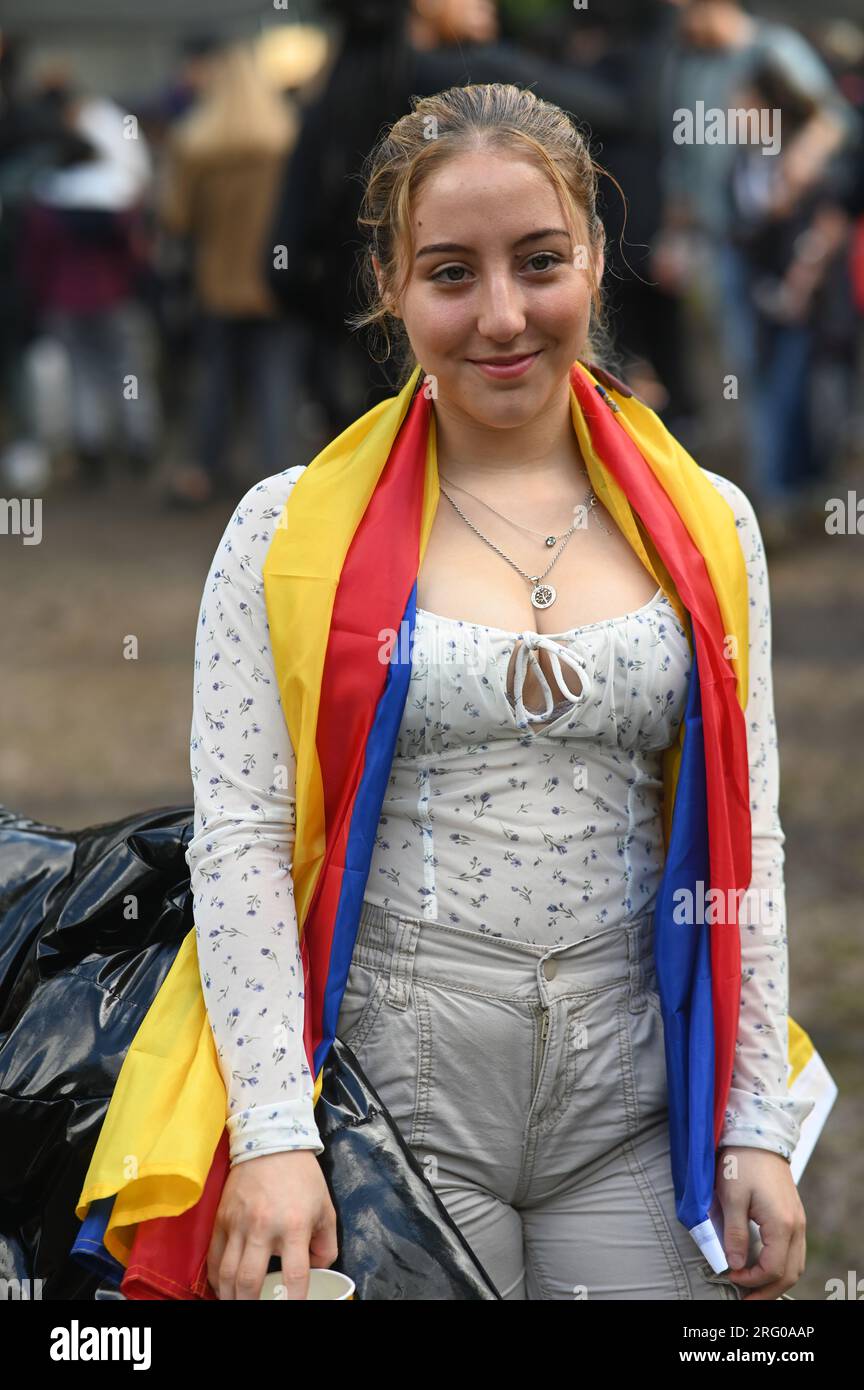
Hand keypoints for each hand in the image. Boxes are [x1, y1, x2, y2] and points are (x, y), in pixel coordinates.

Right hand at [207, 1149, 337, 1300]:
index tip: (293, 1307)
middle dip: (252, 1304)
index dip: (294, 1299)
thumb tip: (316, 1269)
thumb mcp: (325, 1208)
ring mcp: (238, 1224)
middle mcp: (263, 1227)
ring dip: (231, 1297)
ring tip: (237, 1304)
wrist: (270, 1142)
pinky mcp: (222, 1219)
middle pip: (250, 1281)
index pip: (295, 1274)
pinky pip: (214, 1257)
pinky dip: (216, 1279)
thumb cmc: (302, 1177)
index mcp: (294, 1225)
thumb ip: (326, 1244)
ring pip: (227, 1274)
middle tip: (256, 1310)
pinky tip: (223, 1287)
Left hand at [715, 1146, 806, 1299]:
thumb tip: (734, 1264)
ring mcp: (798, 1221)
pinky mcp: (793, 1216)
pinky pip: (793, 1251)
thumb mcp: (732, 1197)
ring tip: (753, 1287)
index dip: (751, 1280)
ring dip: (775, 1280)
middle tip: (745, 1298)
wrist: (758, 1135)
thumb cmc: (742, 1162)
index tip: (731, 1277)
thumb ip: (735, 1234)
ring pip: (795, 1264)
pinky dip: (780, 1265)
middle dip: (767, 1290)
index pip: (772, 1269)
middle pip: (789, 1273)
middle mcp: (796, 1226)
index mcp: (782, 1224)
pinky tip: (762, 1265)